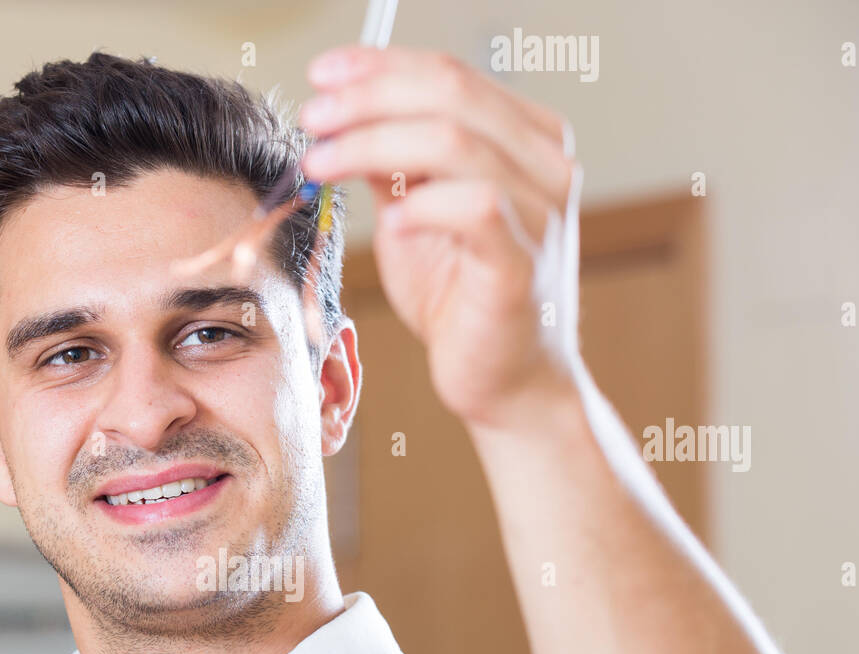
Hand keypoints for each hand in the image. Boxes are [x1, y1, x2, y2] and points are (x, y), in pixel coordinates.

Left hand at [300, 44, 582, 431]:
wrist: (501, 382)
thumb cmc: (460, 300)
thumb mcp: (414, 216)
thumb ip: (393, 166)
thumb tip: (344, 115)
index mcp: (526, 140)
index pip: (450, 75)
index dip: (379, 67)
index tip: (321, 76)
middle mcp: (545, 165)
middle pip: (451, 93)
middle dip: (368, 99)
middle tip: (313, 118)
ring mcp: (540, 213)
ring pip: (454, 143)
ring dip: (373, 144)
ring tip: (321, 163)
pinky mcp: (522, 264)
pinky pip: (475, 209)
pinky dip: (421, 205)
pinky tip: (388, 221)